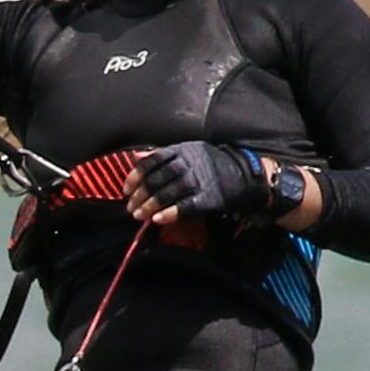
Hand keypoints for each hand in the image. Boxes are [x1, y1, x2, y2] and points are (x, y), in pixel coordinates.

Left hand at [126, 140, 291, 228]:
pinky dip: (169, 213)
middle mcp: (187, 164)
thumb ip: (162, 154)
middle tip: (130, 207)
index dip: (136, 176)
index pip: (151, 162)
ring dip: (149, 206)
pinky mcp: (206, 199)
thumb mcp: (188, 150)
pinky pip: (184, 207)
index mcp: (180, 151)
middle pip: (156, 180)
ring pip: (167, 194)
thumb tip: (136, 157)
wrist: (243, 174)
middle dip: (140, 195)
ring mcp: (197, 181)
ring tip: (139, 215)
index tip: (126, 189)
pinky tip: (157, 219)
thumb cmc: (212, 163)